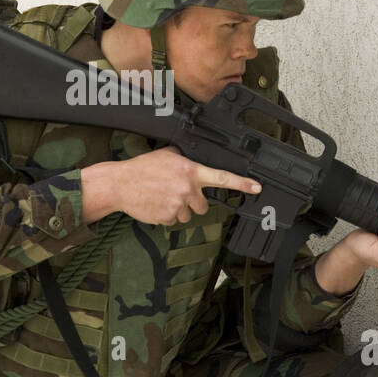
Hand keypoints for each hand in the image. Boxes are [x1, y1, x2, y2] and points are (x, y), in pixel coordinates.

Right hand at [81, 148, 260, 225]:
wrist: (120, 184)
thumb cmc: (142, 169)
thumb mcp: (167, 156)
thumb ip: (185, 160)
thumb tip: (195, 163)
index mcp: (190, 171)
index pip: (222, 178)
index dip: (242, 183)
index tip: (257, 187)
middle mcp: (187, 189)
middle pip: (203, 205)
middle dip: (193, 202)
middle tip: (176, 193)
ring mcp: (177, 205)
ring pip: (188, 215)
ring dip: (178, 209)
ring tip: (162, 197)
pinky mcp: (167, 217)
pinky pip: (174, 221)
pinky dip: (166, 215)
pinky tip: (155, 204)